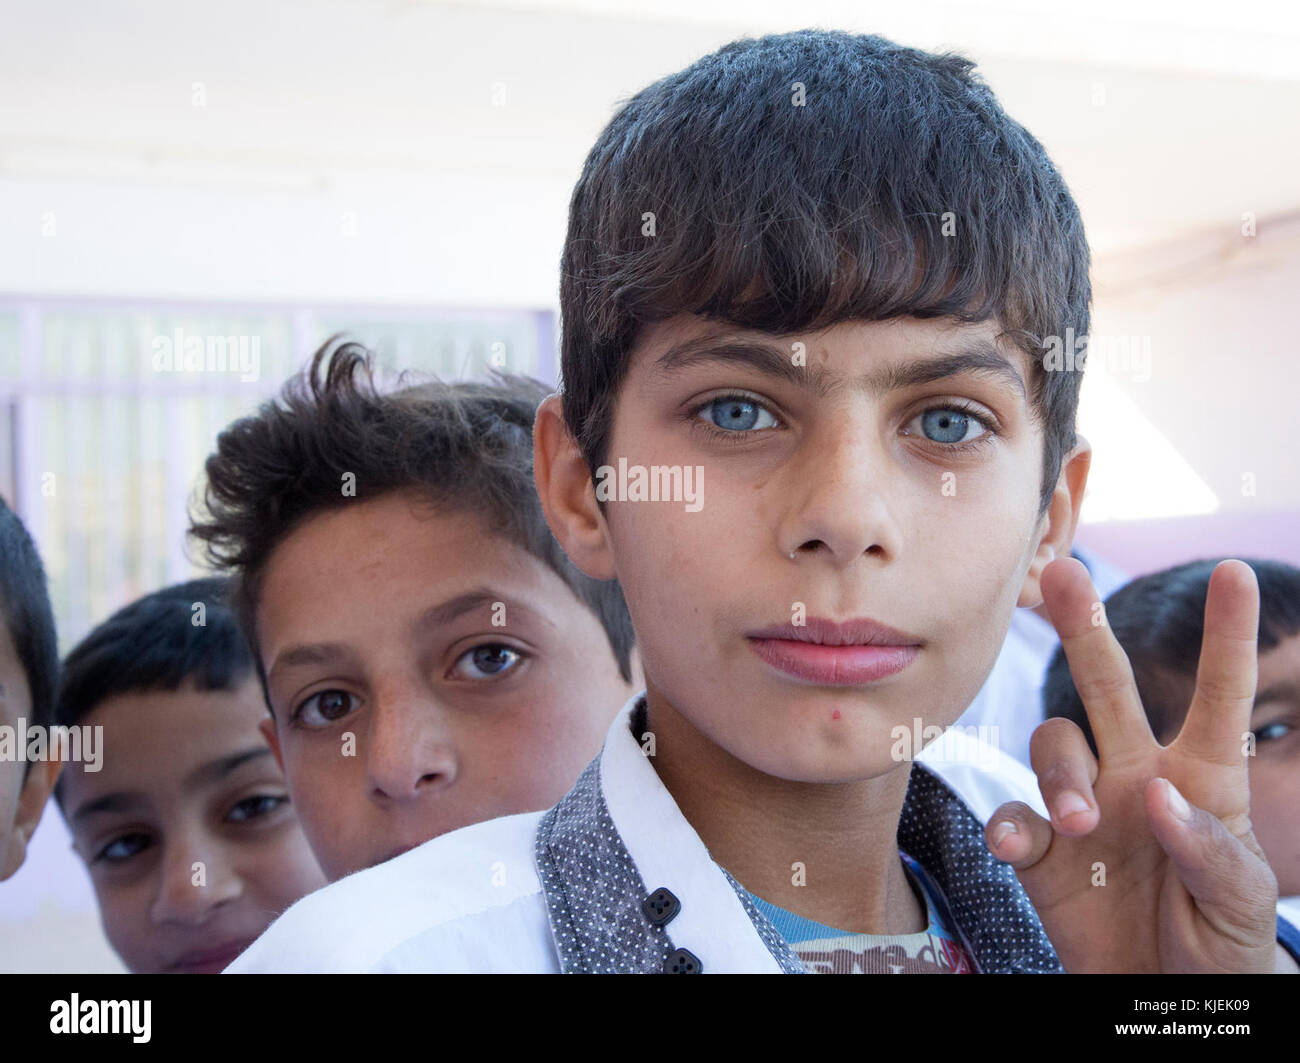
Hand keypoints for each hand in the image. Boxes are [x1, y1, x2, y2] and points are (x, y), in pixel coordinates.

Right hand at [985, 556, 1278, 972]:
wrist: (1157, 998)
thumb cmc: (1218, 947)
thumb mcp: (1241, 906)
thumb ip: (1211, 850)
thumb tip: (1160, 795)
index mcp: (1201, 779)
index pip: (1218, 696)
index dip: (1226, 634)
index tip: (1233, 572)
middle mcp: (1135, 775)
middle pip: (1106, 684)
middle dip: (1085, 625)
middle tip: (1064, 574)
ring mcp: (1083, 807)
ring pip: (1054, 745)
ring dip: (1060, 774)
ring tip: (1079, 822)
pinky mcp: (1041, 849)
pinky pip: (1011, 817)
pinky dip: (1011, 827)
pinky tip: (1023, 848)